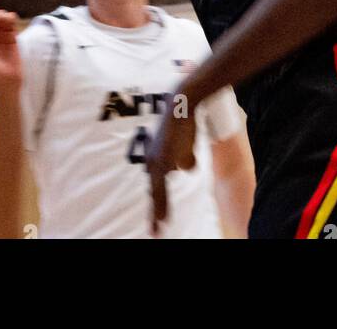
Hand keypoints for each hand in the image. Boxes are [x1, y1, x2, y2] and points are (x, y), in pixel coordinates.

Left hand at [145, 87, 197, 234]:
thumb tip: (185, 169)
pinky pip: (160, 189)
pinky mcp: (162, 161)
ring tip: (156, 230)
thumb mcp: (185, 145)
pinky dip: (161, 206)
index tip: (155, 222)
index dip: (156, 204)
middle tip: (154, 232)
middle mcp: (151, 161)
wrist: (182, 104)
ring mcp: (155, 162)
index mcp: (154, 158)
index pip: (154, 187)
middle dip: (154, 214)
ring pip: (156, 194)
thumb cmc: (184, 122)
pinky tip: (161, 220)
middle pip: (153, 193)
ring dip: (158, 213)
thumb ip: (184, 159)